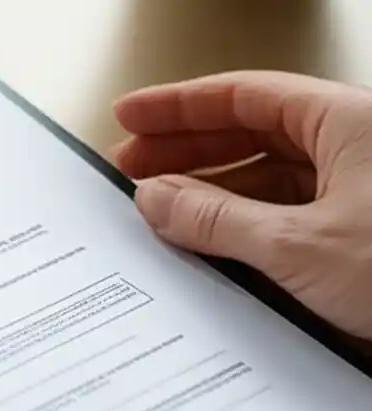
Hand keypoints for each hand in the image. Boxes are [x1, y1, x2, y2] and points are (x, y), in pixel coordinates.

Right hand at [113, 71, 371, 342]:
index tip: (129, 118)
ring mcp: (360, 191)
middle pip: (255, 132)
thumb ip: (216, 218)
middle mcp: (357, 147)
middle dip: (188, 150)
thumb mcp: (297, 246)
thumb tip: (156, 198)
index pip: (246, 95)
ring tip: (159, 212)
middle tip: (131, 168)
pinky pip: (288, 214)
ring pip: (270, 177)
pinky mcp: (360, 234)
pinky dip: (243, 225)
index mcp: (350, 122)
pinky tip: (208, 244)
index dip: (179, 106)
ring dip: (213, 193)